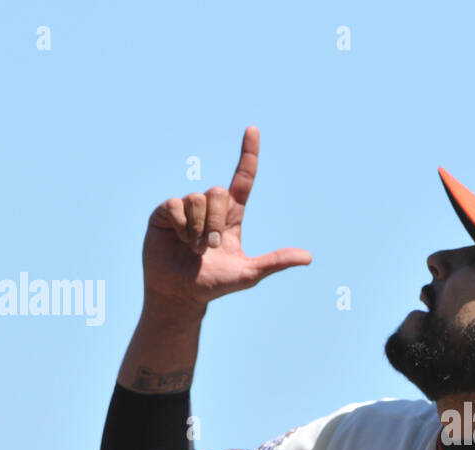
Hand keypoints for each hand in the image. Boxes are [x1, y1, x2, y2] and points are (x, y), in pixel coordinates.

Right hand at [142, 126, 311, 308]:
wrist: (180, 294)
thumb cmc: (214, 284)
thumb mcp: (248, 273)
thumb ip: (275, 262)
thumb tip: (308, 257)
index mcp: (231, 216)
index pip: (242, 179)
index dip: (248, 155)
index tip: (253, 130)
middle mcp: (209, 207)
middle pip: (218, 191)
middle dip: (216, 222)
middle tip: (210, 247)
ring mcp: (186, 208)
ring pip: (197, 198)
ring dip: (198, 229)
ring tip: (195, 248)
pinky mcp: (165, 212)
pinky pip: (176, 205)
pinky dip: (182, 226)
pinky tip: (179, 240)